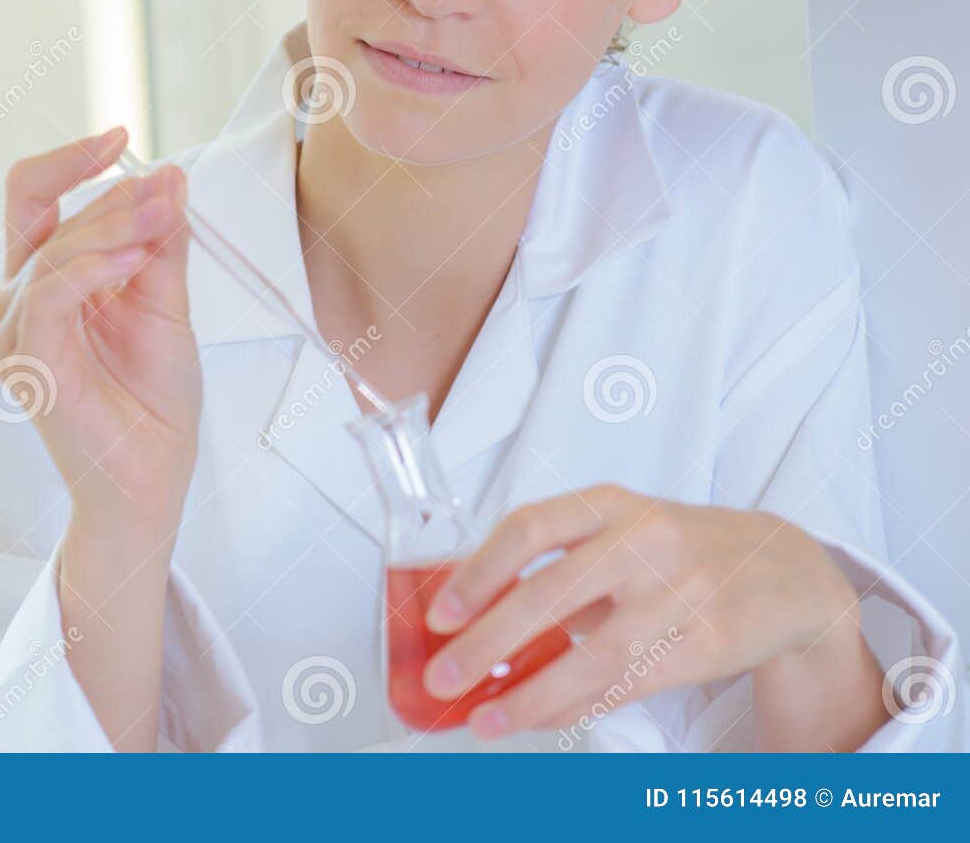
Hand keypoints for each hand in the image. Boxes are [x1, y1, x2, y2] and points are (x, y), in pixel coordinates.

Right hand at [0, 128, 200, 544]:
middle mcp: (17, 302)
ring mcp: (14, 333)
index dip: (70, 160)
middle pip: (41, 214)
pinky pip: (49, 294)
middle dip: (112, 196)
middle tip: (168, 193)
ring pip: (51, 250)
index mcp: (44, 282)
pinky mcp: (26, 361)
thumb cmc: (154, 401)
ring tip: (163, 221)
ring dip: (111, 227)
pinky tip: (131, 259)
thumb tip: (169, 173)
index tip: (121, 136)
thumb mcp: (167, 302)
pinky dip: (90, 267)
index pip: (34, 198)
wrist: (153, 476)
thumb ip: (161, 240)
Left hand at [422, 484, 876, 743]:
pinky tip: (537, 717)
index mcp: (608, 504)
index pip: (528, 528)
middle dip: (485, 643)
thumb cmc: (677, 548)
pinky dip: (574, 706)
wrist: (783, 569)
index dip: (478, 573)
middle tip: (443, 677)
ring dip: (529, 695)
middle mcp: (642, 540)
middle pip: (548, 594)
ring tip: (484, 719)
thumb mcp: (619, 528)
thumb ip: (554, 561)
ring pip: (590, 656)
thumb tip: (473, 616)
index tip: (439, 615)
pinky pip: (625, 685)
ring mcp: (678, 593)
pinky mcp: (704, 643)